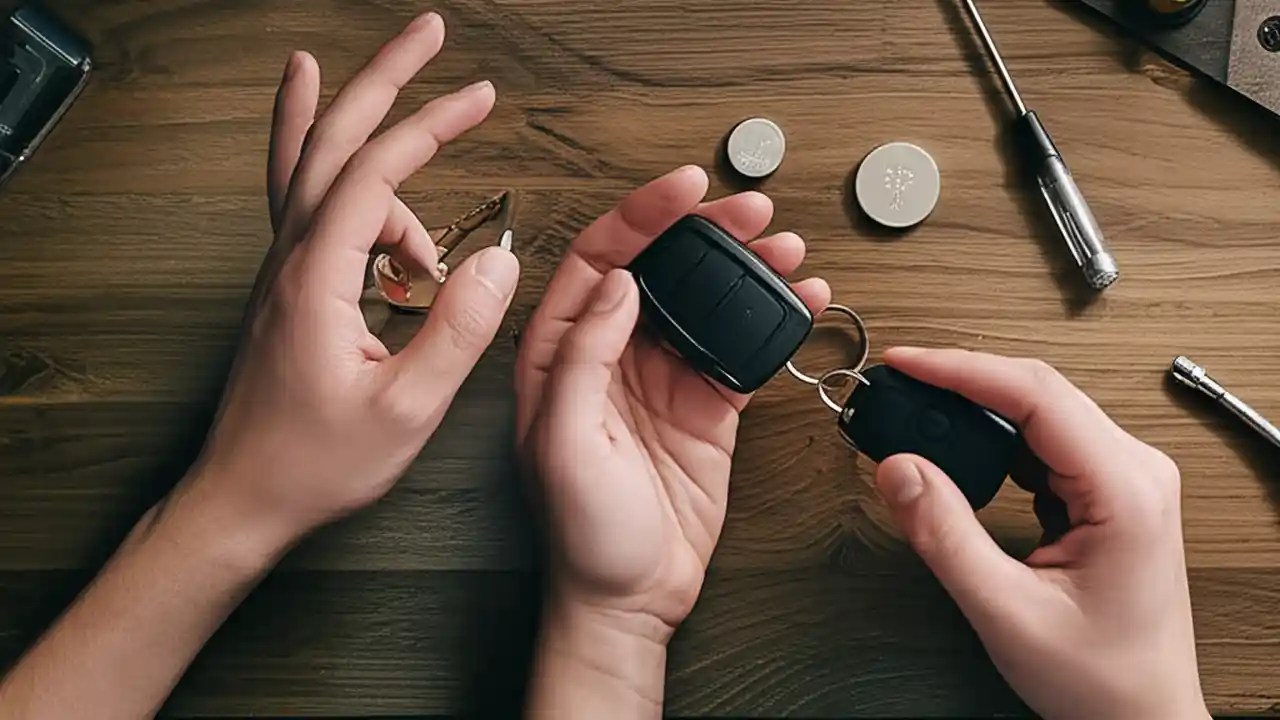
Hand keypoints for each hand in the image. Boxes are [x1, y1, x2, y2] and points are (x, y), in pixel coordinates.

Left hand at [190, 13, 517, 554]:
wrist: (243, 496)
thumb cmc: (314, 463)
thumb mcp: (406, 409)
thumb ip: (458, 332)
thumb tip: (497, 262)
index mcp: (317, 281)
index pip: (375, 175)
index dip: (429, 125)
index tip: (476, 96)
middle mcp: (290, 260)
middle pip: (330, 139)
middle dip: (384, 78)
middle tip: (426, 32)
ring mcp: (282, 269)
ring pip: (312, 163)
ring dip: (362, 118)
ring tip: (419, 103)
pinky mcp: (287, 286)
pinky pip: (301, 198)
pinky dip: (324, 159)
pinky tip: (343, 158)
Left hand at [516, 165, 830, 632]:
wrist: (631, 597)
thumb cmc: (581, 533)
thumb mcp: (566, 442)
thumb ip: (586, 356)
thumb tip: (618, 282)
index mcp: (560, 353)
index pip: (599, 258)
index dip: (641, 215)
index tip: (685, 188)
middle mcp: (611, 354)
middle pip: (660, 267)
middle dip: (706, 231)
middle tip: (752, 209)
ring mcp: (662, 375)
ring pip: (706, 298)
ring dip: (745, 267)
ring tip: (787, 247)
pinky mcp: (705, 403)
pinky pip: (741, 345)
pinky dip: (773, 318)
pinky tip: (801, 298)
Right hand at [872, 348, 1208, 719]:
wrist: (1140, 718)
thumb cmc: (1100, 678)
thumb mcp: (1007, 611)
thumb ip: (946, 536)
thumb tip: (899, 469)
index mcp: (1126, 489)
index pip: (1036, 394)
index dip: (962, 369)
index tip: (906, 363)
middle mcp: (1134, 471)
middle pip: (1038, 390)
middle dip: (961, 380)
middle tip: (898, 383)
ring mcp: (1124, 479)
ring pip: (1039, 410)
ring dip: (976, 405)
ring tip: (918, 409)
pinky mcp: (1106, 491)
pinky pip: (1044, 440)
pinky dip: (994, 436)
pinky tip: (959, 446)